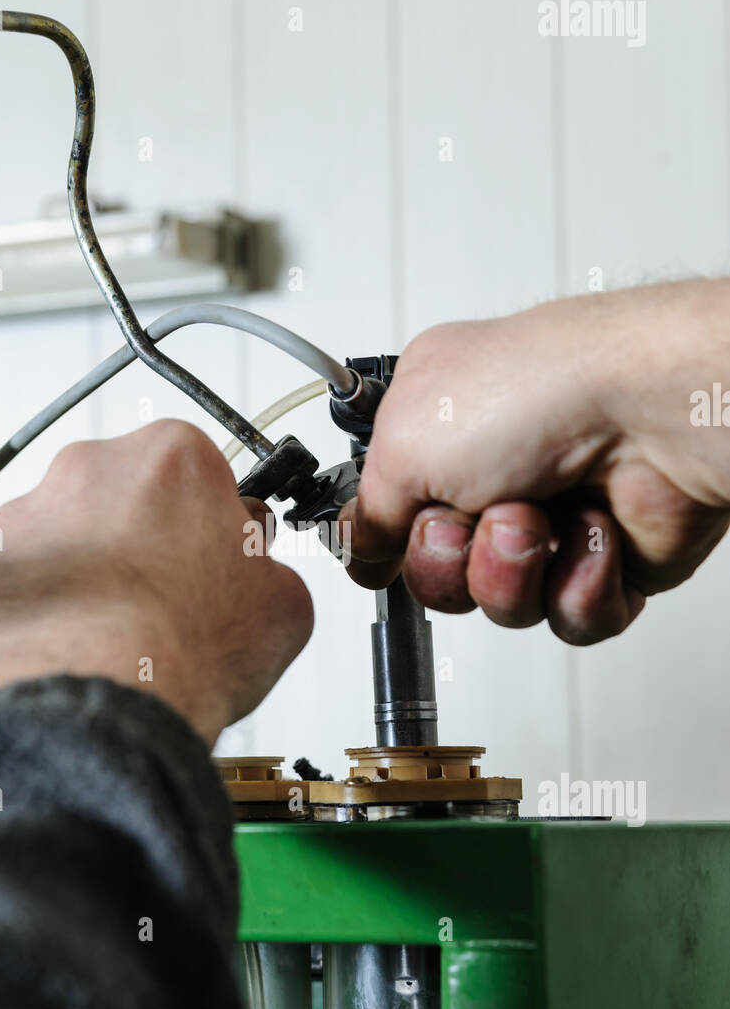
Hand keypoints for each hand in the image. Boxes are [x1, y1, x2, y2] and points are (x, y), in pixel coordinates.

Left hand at [0, 420, 313, 745]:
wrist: (89, 709)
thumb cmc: (179, 652)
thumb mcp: (284, 607)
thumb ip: (270, 568)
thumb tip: (259, 575)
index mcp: (173, 457)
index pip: (203, 476)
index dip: (213, 526)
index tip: (217, 562)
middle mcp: (89, 469)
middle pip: (127, 500)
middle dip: (145, 545)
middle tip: (168, 609)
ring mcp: (24, 515)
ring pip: (66, 541)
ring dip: (88, 580)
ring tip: (115, 644)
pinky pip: (16, 584)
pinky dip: (38, 614)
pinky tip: (68, 655)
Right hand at [340, 280, 729, 642]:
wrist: (649, 409)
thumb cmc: (538, 389)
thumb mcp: (402, 443)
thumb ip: (364, 513)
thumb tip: (359, 553)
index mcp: (440, 432)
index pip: (390, 517)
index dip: (389, 535)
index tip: (389, 530)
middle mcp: (496, 475)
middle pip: (439, 576)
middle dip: (450, 558)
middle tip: (475, 513)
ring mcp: (553, 520)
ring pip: (502, 605)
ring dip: (512, 568)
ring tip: (540, 516)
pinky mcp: (608, 563)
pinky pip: (567, 619)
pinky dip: (575, 582)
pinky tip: (588, 529)